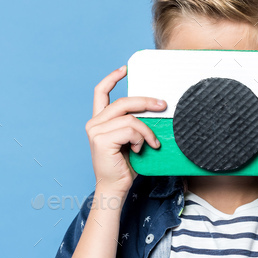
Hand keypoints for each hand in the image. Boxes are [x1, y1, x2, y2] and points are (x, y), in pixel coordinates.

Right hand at [85, 66, 166, 196]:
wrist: (115, 188)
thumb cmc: (124, 166)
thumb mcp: (129, 140)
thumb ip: (133, 124)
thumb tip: (154, 108)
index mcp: (99, 121)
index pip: (101, 92)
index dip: (112, 78)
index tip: (125, 69)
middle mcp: (94, 123)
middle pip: (124, 102)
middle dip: (146, 102)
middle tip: (163, 105)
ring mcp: (96, 131)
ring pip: (131, 118)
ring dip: (147, 131)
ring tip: (151, 143)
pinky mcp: (101, 140)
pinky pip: (131, 130)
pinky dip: (141, 139)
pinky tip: (140, 150)